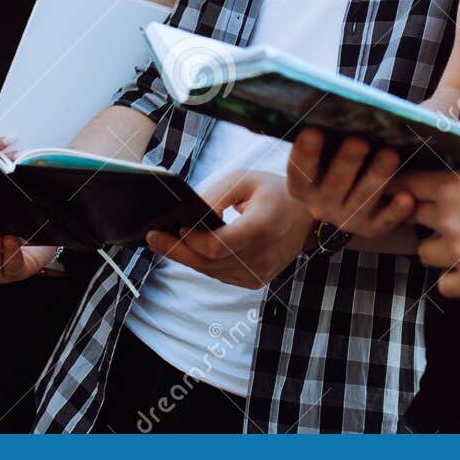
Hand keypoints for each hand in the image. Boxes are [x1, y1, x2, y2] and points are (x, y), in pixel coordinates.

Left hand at [145, 170, 313, 288]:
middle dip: (177, 250)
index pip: (216, 246)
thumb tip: (190, 214)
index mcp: (262, 228)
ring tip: (166, 242)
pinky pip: (221, 274)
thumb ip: (215, 195)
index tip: (173, 225)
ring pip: (211, 271)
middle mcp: (262, 256)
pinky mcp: (256, 280)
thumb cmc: (274, 192)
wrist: (306, 218)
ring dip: (188, 257)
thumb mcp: (245, 179)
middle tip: (153, 238)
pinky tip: (192, 250)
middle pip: (208, 262)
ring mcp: (261, 273)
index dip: (190, 239)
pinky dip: (205, 263)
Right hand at [286, 128, 414, 238]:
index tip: (313, 130)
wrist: (348, 201)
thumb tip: (340, 104)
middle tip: (359, 140)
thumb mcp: (327, 152)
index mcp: (303, 185)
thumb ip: (330, 135)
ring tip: (391, 155)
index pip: (299, 170)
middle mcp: (321, 205)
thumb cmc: (338, 162)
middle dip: (347, 162)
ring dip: (376, 177)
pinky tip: (407, 197)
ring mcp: (347, 219)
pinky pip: (386, 221)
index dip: (305, 152)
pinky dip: (396, 211)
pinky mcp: (373, 229)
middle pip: (333, 185)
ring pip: (362, 200)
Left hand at [393, 125, 459, 298]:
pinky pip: (445, 285)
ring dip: (439, 247)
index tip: (414, 189)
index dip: (408, 186)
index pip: (405, 184)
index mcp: (453, 184)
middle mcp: (450, 218)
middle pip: (414, 217)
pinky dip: (455, 278)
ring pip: (425, 252)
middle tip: (451, 213)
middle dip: (428, 214)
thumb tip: (444, 129)